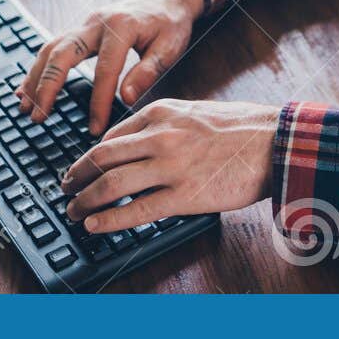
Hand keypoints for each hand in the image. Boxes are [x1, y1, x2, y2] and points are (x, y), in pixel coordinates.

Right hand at [17, 0, 204, 133]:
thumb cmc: (169, 23)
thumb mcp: (170, 46)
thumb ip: (148, 72)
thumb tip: (126, 99)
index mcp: (121, 27)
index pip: (105, 70)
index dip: (98, 102)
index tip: (95, 129)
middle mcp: (96, 22)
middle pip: (62, 53)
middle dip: (47, 87)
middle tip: (38, 117)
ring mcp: (84, 24)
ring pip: (50, 48)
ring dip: (35, 78)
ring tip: (25, 107)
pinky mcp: (79, 29)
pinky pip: (52, 47)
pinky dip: (37, 68)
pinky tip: (26, 89)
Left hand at [61, 98, 279, 232]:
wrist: (274, 143)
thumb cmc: (238, 129)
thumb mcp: (191, 111)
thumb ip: (158, 124)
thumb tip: (125, 143)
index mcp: (161, 113)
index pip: (111, 136)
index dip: (88, 156)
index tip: (80, 169)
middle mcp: (160, 137)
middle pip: (102, 158)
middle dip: (76, 176)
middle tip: (64, 188)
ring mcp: (171, 167)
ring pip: (112, 184)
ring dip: (85, 199)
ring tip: (74, 210)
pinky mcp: (184, 195)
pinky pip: (137, 211)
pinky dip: (110, 220)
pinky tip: (96, 226)